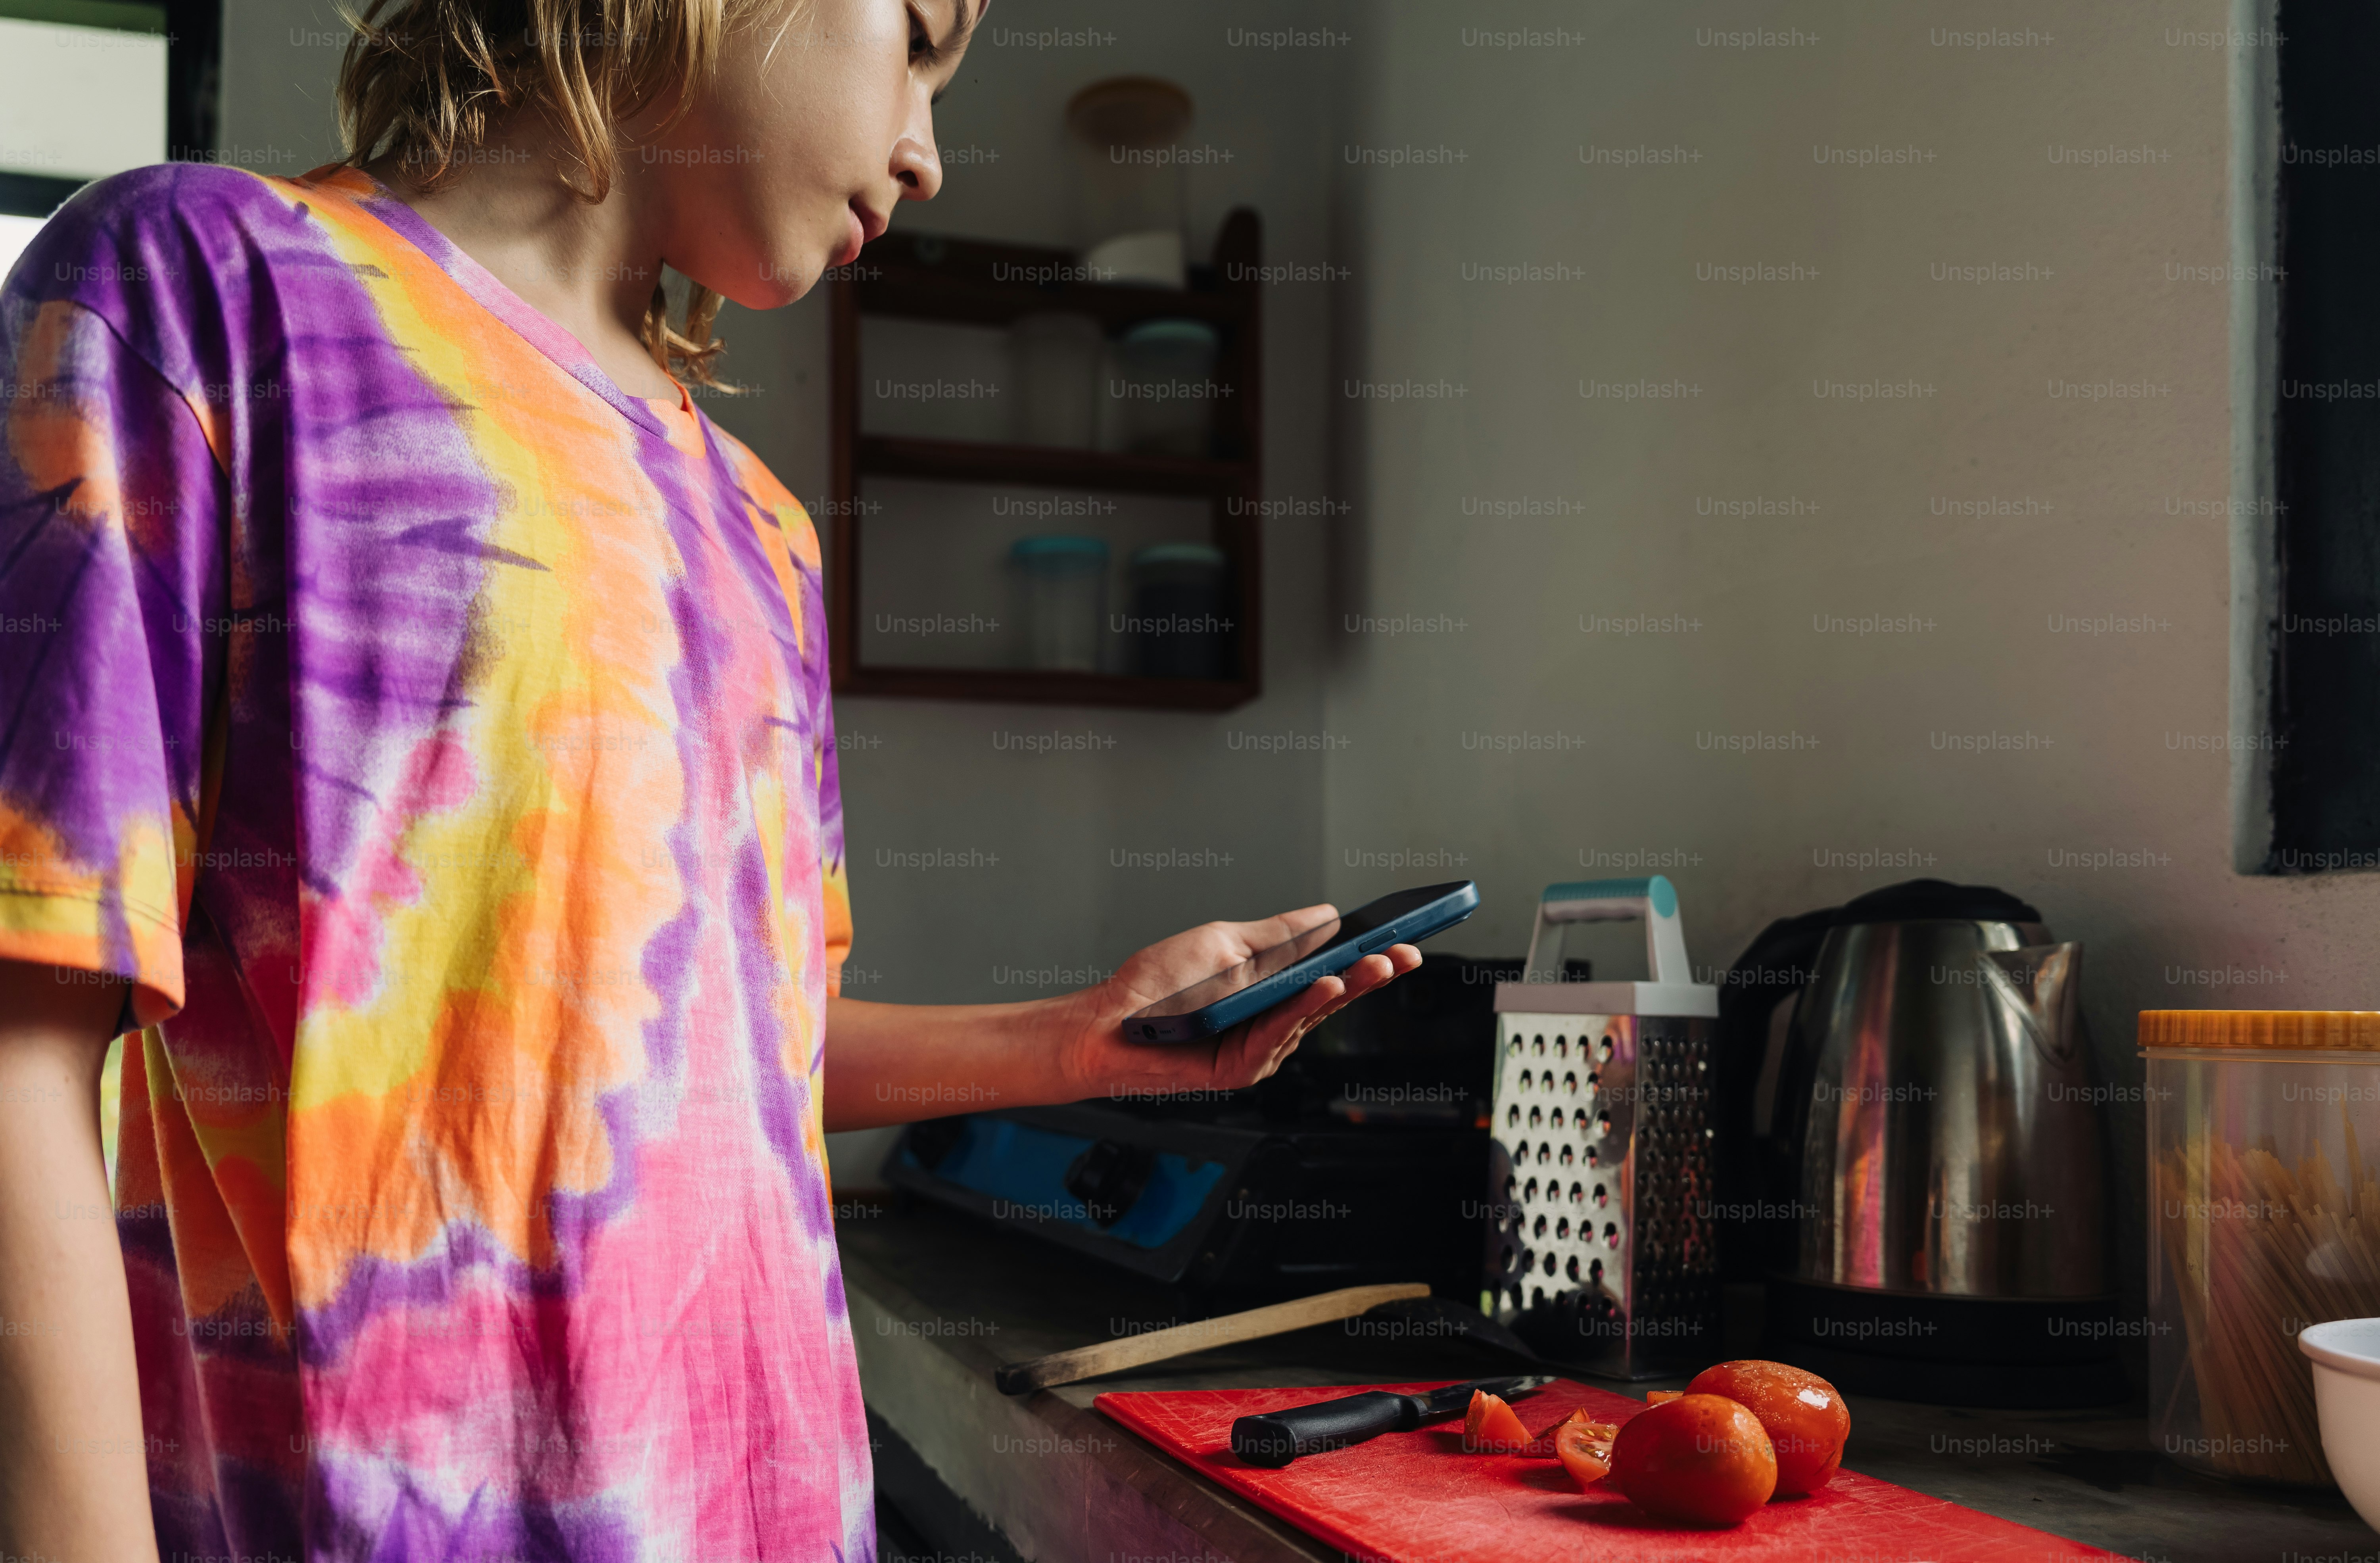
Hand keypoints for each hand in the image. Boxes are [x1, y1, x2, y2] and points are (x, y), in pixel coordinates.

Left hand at [1048, 905, 1422, 1100]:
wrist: (1107, 1022)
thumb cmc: (1156, 984)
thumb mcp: (1224, 942)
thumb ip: (1277, 934)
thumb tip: (1324, 914)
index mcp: (1272, 991)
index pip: (1330, 973)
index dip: (1365, 957)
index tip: (1400, 937)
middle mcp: (1272, 1023)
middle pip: (1332, 996)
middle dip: (1372, 974)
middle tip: (1405, 953)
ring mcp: (1259, 1048)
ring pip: (1312, 1015)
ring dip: (1347, 987)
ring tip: (1375, 963)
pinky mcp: (1241, 1067)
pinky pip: (1279, 1032)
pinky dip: (1303, 1007)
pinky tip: (1325, 985)